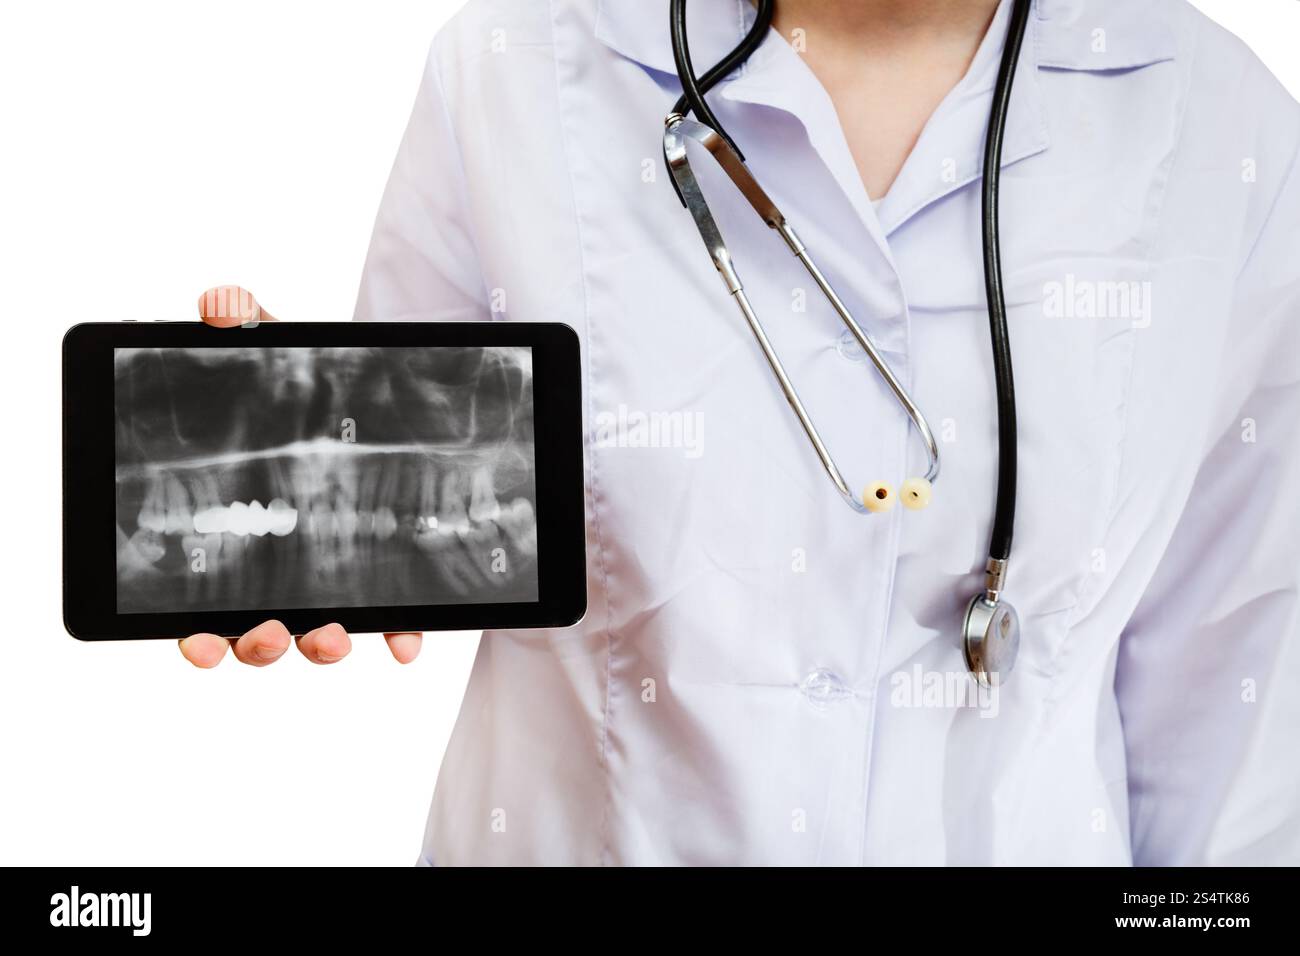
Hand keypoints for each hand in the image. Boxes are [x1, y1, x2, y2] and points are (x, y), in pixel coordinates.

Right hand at [177, 286, 422, 667]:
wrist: (394, 402)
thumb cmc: (320, 390)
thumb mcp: (285, 361)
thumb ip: (250, 332)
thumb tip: (220, 302)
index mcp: (243, 533)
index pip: (202, 600)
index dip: (196, 632)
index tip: (198, 638)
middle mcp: (285, 570)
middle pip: (260, 631)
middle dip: (260, 645)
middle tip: (268, 635)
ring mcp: (339, 580)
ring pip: (319, 635)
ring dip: (318, 645)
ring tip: (330, 636)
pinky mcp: (394, 580)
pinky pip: (393, 621)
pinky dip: (398, 634)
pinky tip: (405, 642)